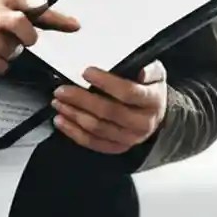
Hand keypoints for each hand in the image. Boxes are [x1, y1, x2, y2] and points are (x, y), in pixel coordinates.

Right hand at [0, 0, 80, 74]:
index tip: (75, 26)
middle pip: (28, 33)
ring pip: (16, 52)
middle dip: (27, 37)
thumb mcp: (2, 2)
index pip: (34, 8)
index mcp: (5, 1)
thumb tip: (45, 2)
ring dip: (9, 50)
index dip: (56, 18)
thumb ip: (27, 4)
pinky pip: (5, 66)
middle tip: (18, 37)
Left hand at [51, 61, 167, 154]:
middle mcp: (143, 123)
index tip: (86, 72)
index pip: (127, 92)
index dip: (105, 82)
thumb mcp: (157, 73)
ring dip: (74, 115)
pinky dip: (74, 133)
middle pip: (108, 111)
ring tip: (58, 103)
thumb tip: (142, 71)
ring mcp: (130, 138)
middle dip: (81, 100)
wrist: (157, 115)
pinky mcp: (118, 148)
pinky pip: (94, 143)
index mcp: (152, 101)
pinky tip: (61, 121)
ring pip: (98, 128)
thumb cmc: (150, 88)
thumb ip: (151, 68)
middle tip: (62, 90)